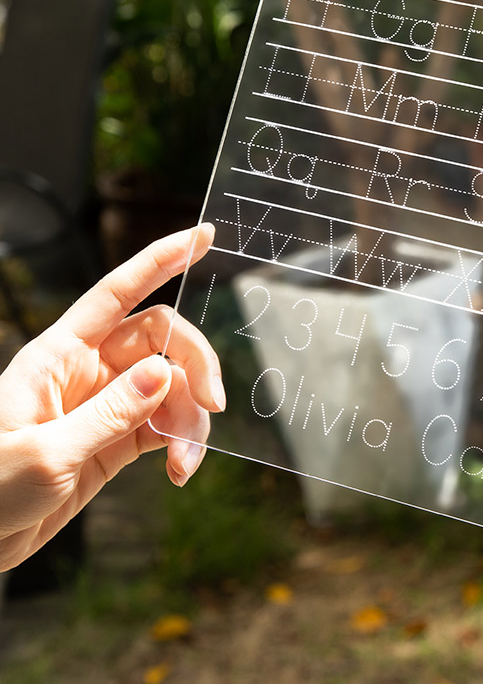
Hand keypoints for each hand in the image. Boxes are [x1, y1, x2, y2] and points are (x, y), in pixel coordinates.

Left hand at [0, 224, 222, 570]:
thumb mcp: (44, 455)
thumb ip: (110, 413)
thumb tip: (165, 373)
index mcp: (59, 355)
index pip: (118, 292)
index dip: (160, 259)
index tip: (202, 236)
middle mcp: (87, 369)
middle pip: (162, 340)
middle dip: (195, 366)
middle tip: (213, 404)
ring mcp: (106, 403)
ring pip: (172, 387)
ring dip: (191, 421)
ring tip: (186, 463)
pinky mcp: (118, 438)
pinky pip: (167, 425)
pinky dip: (183, 444)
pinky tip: (180, 471)